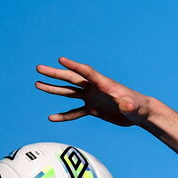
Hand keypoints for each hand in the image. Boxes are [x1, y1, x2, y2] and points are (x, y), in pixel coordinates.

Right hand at [35, 57, 154, 126]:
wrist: (140, 113)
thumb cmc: (139, 107)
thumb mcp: (134, 106)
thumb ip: (128, 105)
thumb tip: (126, 105)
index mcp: (104, 84)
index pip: (86, 72)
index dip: (74, 66)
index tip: (60, 60)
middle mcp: (95, 88)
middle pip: (72, 78)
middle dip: (55, 74)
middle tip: (38, 68)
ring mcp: (92, 98)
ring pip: (69, 92)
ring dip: (54, 89)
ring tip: (37, 84)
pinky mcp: (93, 109)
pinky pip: (75, 112)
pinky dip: (64, 115)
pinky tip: (52, 118)